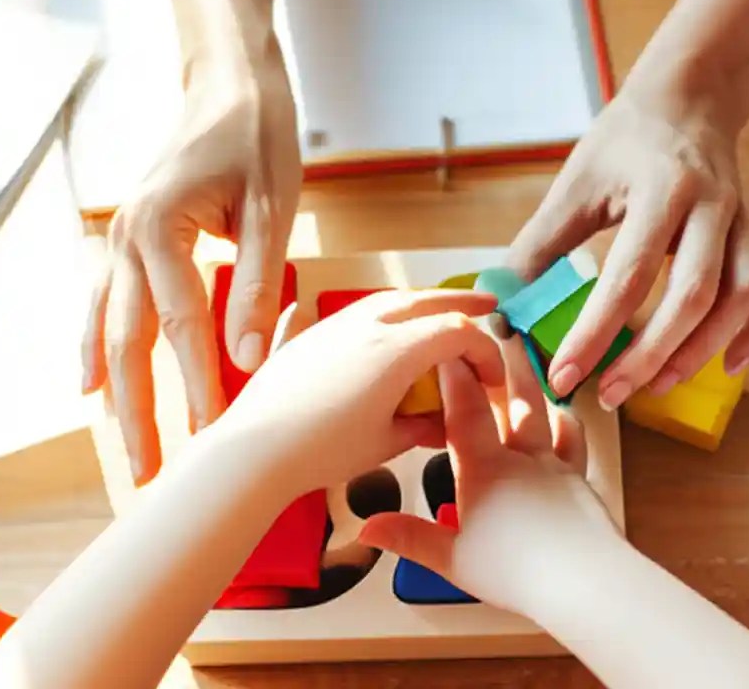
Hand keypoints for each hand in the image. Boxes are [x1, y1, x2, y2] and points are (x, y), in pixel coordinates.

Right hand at [82, 64, 300, 486]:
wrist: (228, 86)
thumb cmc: (256, 138)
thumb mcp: (271, 209)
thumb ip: (259, 285)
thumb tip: (251, 358)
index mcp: (160, 230)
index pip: (184, 326)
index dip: (201, 384)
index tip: (216, 436)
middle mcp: (126, 239)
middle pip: (130, 343)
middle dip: (141, 412)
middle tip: (152, 472)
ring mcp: (118, 241)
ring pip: (110, 332)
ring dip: (118, 393)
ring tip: (128, 447)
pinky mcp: (127, 242)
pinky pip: (103, 305)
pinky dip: (97, 347)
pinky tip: (91, 386)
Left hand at [205, 290, 505, 493]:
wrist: (255, 448)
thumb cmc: (322, 450)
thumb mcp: (386, 442)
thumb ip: (423, 426)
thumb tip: (443, 424)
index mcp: (396, 349)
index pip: (458, 331)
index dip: (485, 351)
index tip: (493, 378)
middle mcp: (368, 324)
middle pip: (427, 300)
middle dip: (462, 302)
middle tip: (489, 303)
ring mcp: (336, 324)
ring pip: (391, 299)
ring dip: (423, 303)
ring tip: (441, 312)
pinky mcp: (311, 334)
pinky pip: (359, 311)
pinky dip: (387, 312)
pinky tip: (389, 325)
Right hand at [358, 335, 622, 615]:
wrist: (583, 581)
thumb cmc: (516, 571)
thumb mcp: (451, 558)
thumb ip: (409, 537)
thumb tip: (365, 529)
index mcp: (484, 469)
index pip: (464, 410)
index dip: (453, 375)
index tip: (444, 345)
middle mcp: (522, 457)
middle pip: (511, 398)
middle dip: (499, 364)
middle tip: (494, 333)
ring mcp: (556, 466)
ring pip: (544, 412)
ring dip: (531, 385)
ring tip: (525, 362)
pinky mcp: (581, 482)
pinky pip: (575, 441)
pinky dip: (567, 424)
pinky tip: (564, 418)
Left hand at [507, 87, 748, 409]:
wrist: (690, 95)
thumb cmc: (626, 140)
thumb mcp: (575, 184)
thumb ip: (539, 246)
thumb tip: (499, 306)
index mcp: (662, 187)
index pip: (629, 274)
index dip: (596, 332)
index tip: (565, 374)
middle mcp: (713, 205)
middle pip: (695, 295)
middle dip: (651, 355)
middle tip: (610, 394)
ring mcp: (744, 221)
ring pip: (743, 298)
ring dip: (702, 351)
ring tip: (658, 385)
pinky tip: (728, 365)